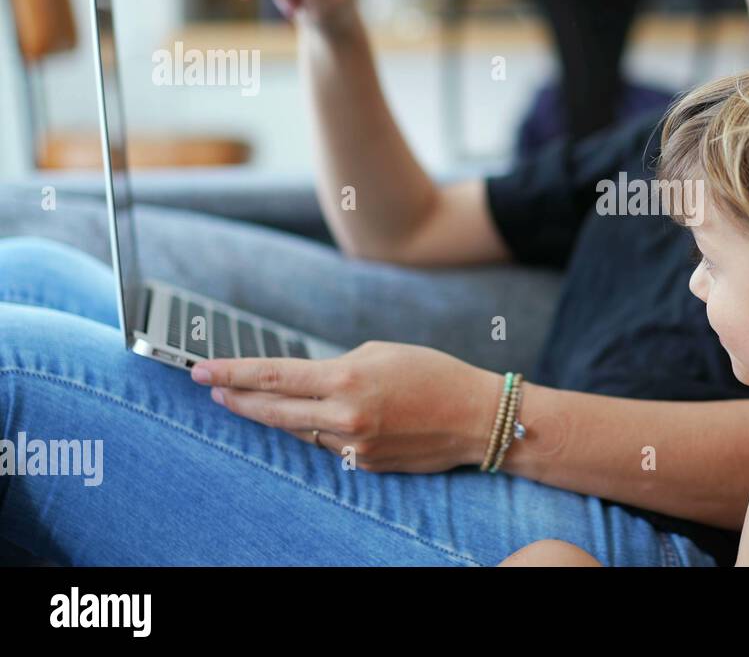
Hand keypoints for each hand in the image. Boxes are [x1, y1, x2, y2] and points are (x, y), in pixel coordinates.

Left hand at [191, 341, 496, 472]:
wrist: (477, 418)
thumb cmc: (434, 374)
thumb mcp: (381, 353)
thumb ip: (337, 367)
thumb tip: (306, 381)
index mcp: (347, 380)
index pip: (273, 377)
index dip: (232, 373)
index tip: (201, 370)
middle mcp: (345, 418)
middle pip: (273, 411)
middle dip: (238, 398)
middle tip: (213, 388)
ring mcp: (354, 447)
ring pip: (299, 430)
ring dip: (277, 415)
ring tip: (255, 401)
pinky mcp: (365, 465)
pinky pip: (330, 445)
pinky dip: (320, 429)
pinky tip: (320, 418)